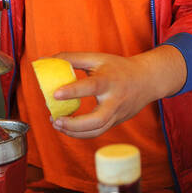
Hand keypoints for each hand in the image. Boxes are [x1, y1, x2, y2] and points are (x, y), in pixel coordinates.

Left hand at [49, 46, 186, 139]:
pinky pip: (97, 132)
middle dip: (74, 124)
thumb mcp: (97, 58)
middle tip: (56, 119)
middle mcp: (115, 100)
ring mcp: (117, 114)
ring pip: (97, 131)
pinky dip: (80, 133)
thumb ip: (71, 58)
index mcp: (109, 80)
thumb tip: (44, 60)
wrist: (147, 80)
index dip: (73, 91)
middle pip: (98, 119)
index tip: (55, 94)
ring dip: (74, 132)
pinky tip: (67, 128)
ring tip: (57, 124)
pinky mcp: (116, 122)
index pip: (92, 86)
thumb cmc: (118, 67)